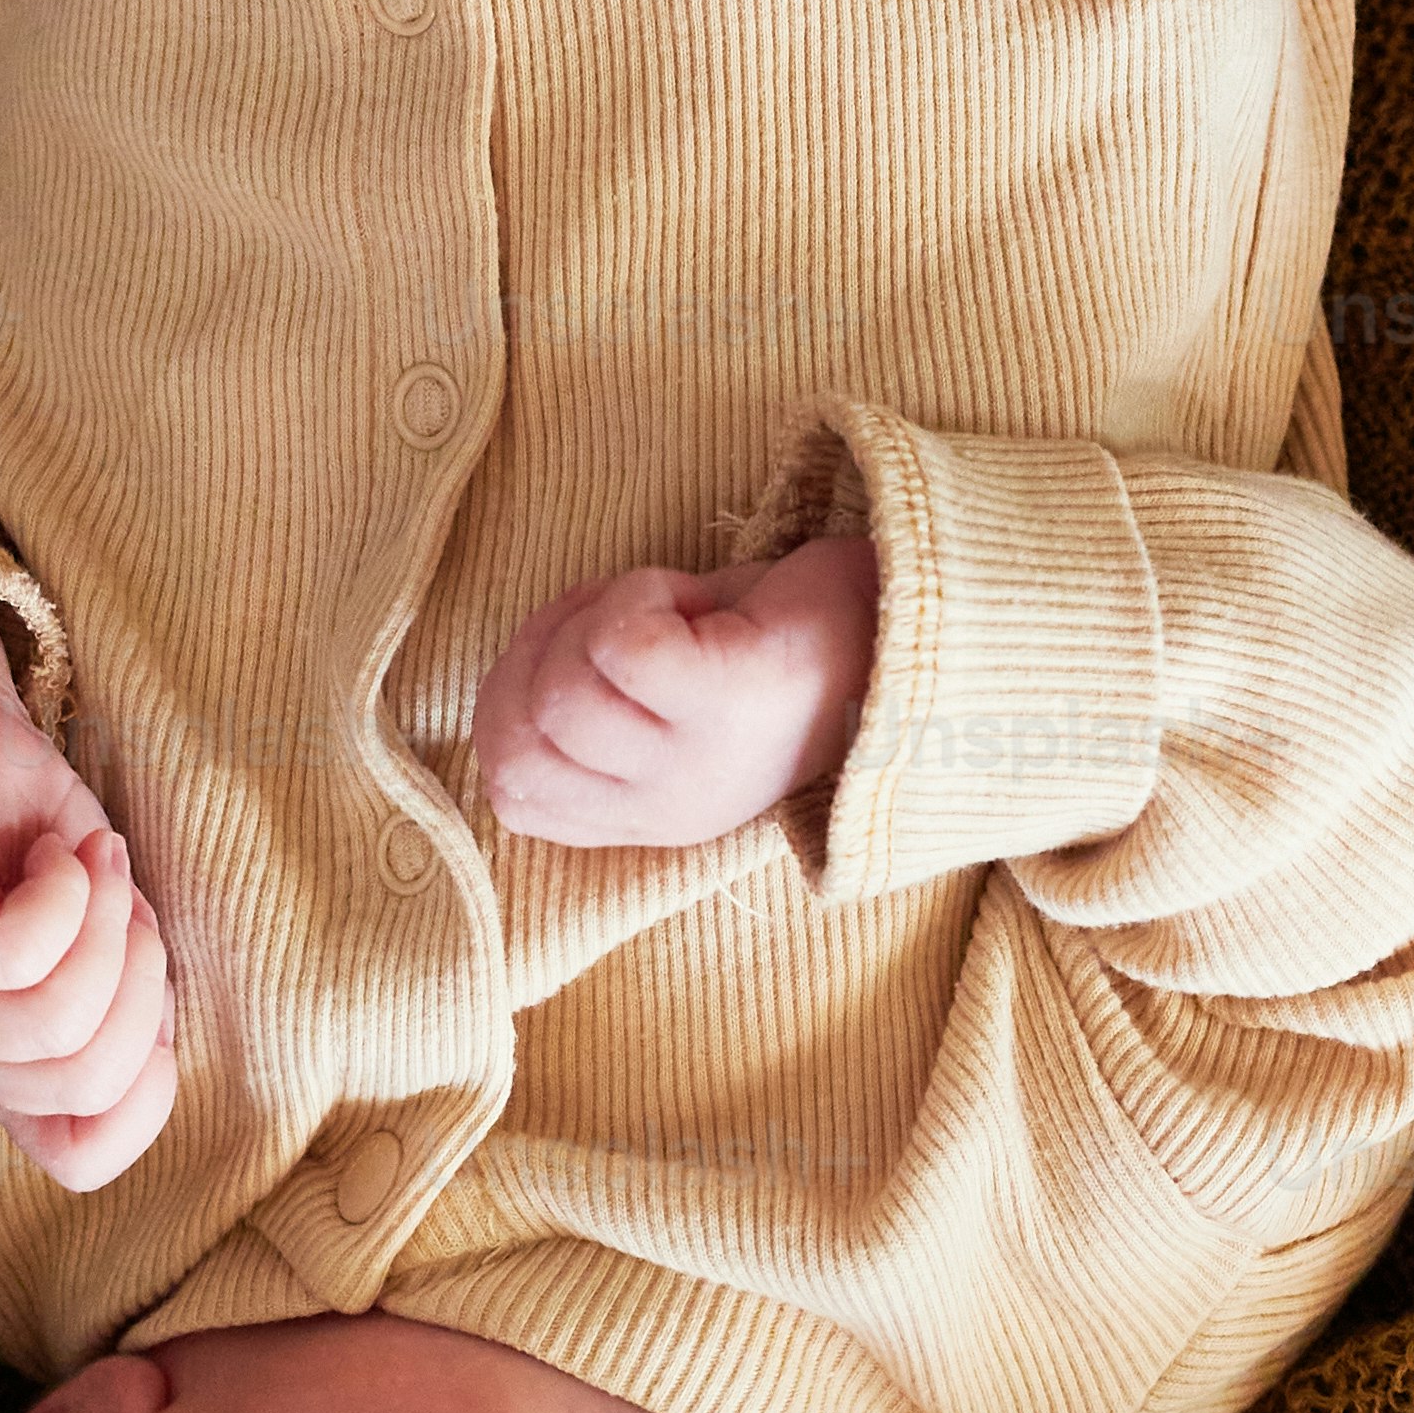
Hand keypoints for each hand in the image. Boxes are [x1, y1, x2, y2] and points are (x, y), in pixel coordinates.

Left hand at [0, 569, 177, 1186]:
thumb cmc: (38, 839)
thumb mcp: (114, 934)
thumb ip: (136, 1000)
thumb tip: (161, 1038)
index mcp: (12, 1071)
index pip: (81, 1159)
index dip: (149, 1095)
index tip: (151, 997)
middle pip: (87, 1081)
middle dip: (142, 986)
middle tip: (121, 907)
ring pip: (58, 1019)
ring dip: (106, 927)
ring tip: (89, 869)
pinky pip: (20, 953)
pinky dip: (66, 894)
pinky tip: (56, 854)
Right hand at [474, 536, 881, 849]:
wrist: (904, 621)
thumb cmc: (778, 643)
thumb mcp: (664, 701)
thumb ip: (584, 704)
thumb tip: (510, 679)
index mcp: (649, 817)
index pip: (513, 794)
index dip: (509, 701)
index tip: (573, 646)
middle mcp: (671, 809)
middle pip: (523, 750)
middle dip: (538, 661)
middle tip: (615, 621)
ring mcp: (702, 765)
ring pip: (565, 696)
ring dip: (593, 619)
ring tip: (665, 606)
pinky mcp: (734, 701)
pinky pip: (623, 646)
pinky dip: (635, 595)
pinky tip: (690, 596)